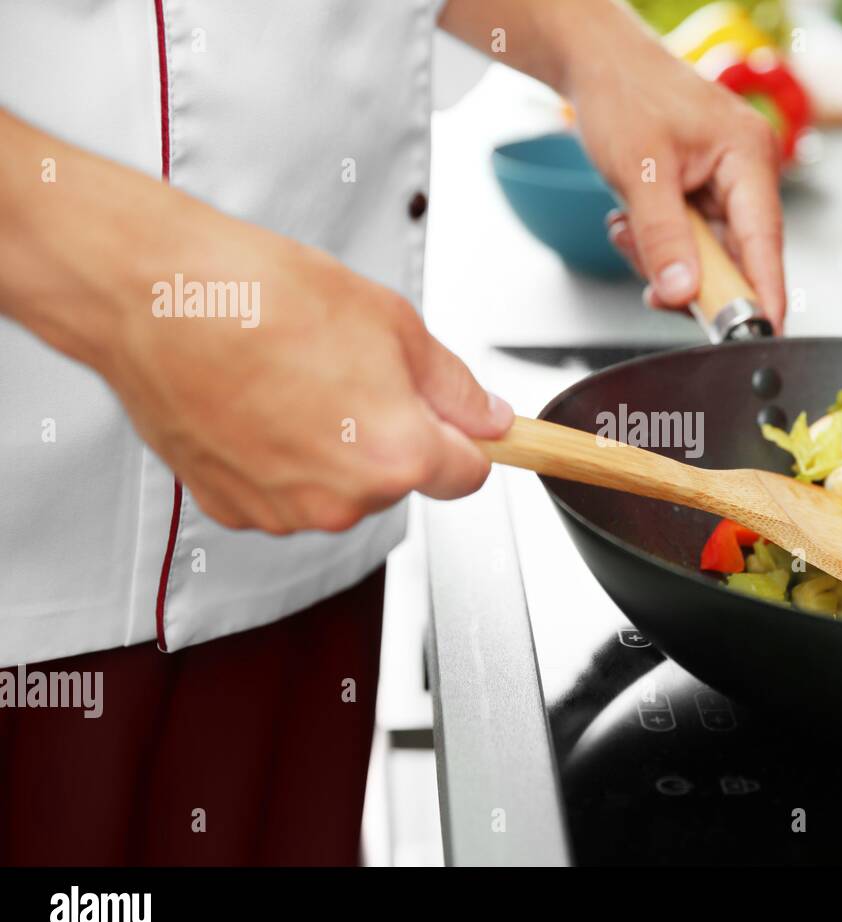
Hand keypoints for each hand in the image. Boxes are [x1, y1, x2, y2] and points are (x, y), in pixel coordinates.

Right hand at [106, 223, 514, 533]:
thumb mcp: (393, 324)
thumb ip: (454, 387)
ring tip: (296, 382)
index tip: (456, 422)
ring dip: (334, 448)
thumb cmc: (263, 299)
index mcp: (397, 456)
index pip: (469, 476)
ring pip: (341, 488)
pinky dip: (282, 458)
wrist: (159, 299)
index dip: (466, 440)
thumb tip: (489, 418)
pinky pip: (285, 491)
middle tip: (351, 373)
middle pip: (400, 480)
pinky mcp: (234, 508)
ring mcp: (284, 510)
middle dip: (392, 434)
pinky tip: (260, 405)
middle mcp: (343, 500)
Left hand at [440, 0, 786, 329]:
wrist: (597, 63)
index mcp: (749, 158)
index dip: (763, 296)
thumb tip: (681, 292)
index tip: (759, 337)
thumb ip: (663, 237)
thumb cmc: (624, 93)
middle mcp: (746, 175)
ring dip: (663, 258)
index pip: (765, 243)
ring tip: (628, 225)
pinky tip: (631, 220)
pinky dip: (657, 246)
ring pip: (707, 258)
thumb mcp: (639, 171)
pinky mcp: (702, 197)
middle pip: (737, 260)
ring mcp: (725, 187)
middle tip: (652, 283)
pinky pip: (689, 244)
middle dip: (690, 277)